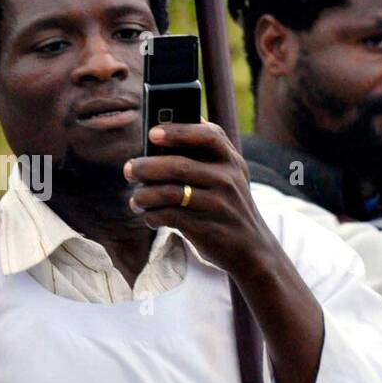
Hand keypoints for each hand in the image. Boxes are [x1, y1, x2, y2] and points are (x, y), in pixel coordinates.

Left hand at [126, 121, 323, 382]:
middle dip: (146, 166)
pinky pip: (169, 216)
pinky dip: (152, 215)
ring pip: (169, 192)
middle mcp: (228, 179)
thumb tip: (154, 148)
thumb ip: (201, 160)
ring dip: (144, 195)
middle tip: (129, 170)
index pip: (208, 135)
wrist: (252, 251)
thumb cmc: (229, 208)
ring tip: (134, 200)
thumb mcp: (228, 179)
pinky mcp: (206, 228)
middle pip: (178, 165)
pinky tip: (148, 216)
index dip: (179, 131)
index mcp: (232, 161)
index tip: (152, 133)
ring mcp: (218, 204)